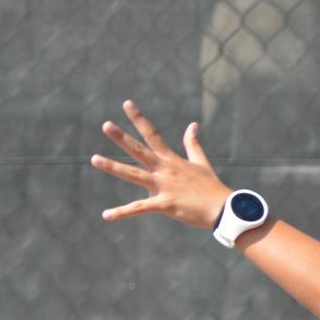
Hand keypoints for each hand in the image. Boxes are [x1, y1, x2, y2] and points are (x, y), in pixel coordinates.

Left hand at [90, 100, 233, 229]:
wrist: (225, 209)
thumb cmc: (212, 188)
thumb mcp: (201, 163)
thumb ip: (193, 144)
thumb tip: (192, 125)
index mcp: (172, 160)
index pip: (152, 135)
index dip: (139, 119)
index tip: (126, 104)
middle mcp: (165, 170)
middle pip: (139, 150)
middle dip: (122, 138)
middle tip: (106, 125)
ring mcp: (164, 186)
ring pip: (133, 174)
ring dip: (113, 167)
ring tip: (94, 159)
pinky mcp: (165, 204)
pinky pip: (140, 208)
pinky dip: (122, 212)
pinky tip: (106, 215)